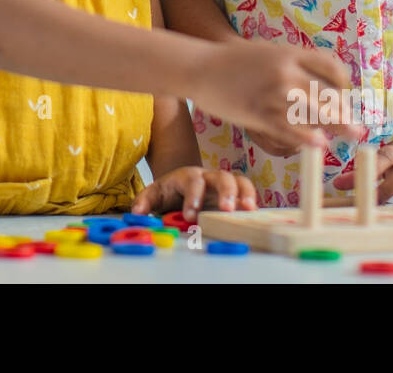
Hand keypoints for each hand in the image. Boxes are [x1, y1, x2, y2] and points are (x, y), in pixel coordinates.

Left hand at [130, 166, 258, 222]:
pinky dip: (252, 202)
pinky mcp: (234, 194)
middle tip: (226, 209)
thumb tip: (137, 212)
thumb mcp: (154, 194)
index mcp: (188, 176)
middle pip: (222, 176)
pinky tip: (255, 214)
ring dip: (245, 193)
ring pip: (239, 181)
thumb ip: (145, 201)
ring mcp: (224, 184)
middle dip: (225, 192)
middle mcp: (209, 177)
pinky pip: (247, 193)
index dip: (193, 197)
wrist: (182, 187)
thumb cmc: (170, 192)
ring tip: (248, 209)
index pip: (193, 181)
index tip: (191, 216)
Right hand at [190, 37, 363, 153]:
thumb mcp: (268, 52)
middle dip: (344, 114)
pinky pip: (290, 130)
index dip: (344, 86)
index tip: (343, 98)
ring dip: (334, 128)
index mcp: (290, 53)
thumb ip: (291, 63)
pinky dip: (308, 140)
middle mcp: (287, 72)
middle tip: (356, 130)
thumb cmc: (232, 61)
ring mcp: (274, 94)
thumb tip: (315, 80)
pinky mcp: (260, 114)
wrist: (199, 66)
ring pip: (315, 115)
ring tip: (348, 138)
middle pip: (329, 96)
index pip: (333, 69)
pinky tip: (320, 145)